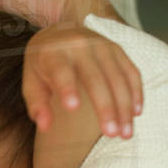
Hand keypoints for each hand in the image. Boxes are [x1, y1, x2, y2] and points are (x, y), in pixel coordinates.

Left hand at [23, 24, 141, 140]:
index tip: (73, 108)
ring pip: (118, 77)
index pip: (61, 71)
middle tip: (111, 133)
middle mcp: (80, 45)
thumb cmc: (43, 65)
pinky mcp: (117, 49)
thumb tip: (44, 126)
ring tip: (126, 133)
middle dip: (106, 107)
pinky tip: (136, 113)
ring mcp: (102, 45)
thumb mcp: (31, 82)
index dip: (67, 88)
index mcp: (54, 53)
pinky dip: (136, 92)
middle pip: (96, 78)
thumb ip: (37, 104)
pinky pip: (131, 71)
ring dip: (125, 106)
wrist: (58, 33)